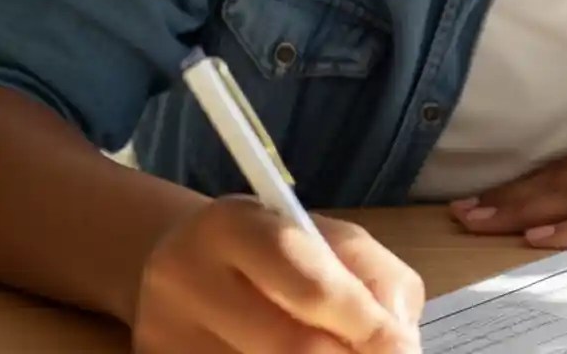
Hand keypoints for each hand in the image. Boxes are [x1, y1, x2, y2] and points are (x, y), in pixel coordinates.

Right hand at [134, 197, 423, 352]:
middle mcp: (185, 279)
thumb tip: (397, 342)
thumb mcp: (331, 241)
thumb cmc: (278, 251)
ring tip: (339, 352)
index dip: (364, 324)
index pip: (310, 284)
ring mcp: (165, 336)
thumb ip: (374, 279)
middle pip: (291, 347)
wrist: (186, 266)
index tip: (401, 347)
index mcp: (232, 225)